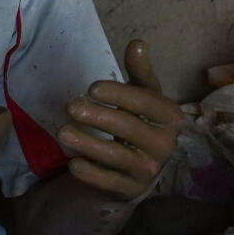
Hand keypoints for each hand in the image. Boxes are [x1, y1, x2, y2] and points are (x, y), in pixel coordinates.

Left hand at [56, 39, 183, 203]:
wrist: (141, 170)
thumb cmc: (139, 122)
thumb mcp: (143, 96)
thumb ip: (140, 72)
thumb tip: (138, 43)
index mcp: (170, 118)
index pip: (146, 103)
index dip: (120, 94)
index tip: (92, 87)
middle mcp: (164, 145)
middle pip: (129, 128)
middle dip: (98, 116)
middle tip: (71, 106)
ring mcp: (149, 171)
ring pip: (117, 156)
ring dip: (88, 143)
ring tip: (62, 132)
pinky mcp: (131, 190)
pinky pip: (109, 182)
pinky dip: (90, 173)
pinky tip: (73, 162)